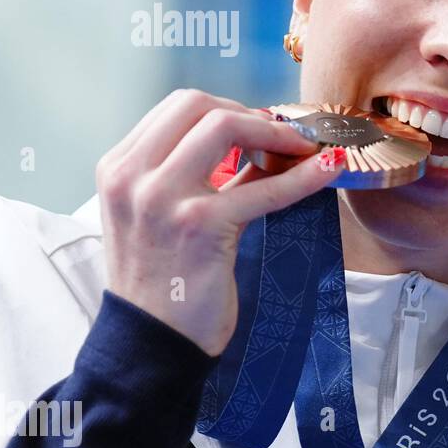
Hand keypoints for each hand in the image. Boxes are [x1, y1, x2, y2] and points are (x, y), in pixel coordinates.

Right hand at [97, 89, 336, 356]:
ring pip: (227, 127)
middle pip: (199, 105)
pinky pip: (264, 187)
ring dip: (277, 132)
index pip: (177, 107)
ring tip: (305, 148)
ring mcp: (161, 197)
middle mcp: (131, 175)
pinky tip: (328, 170)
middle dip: (252, 114)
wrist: (152, 342)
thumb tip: (259, 146)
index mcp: (119, 168)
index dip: (229, 107)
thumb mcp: (160, 216)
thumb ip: (197, 177)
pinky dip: (303, 175)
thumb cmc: (162, 282)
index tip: (262, 124)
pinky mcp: (199, 224)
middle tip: (287, 136)